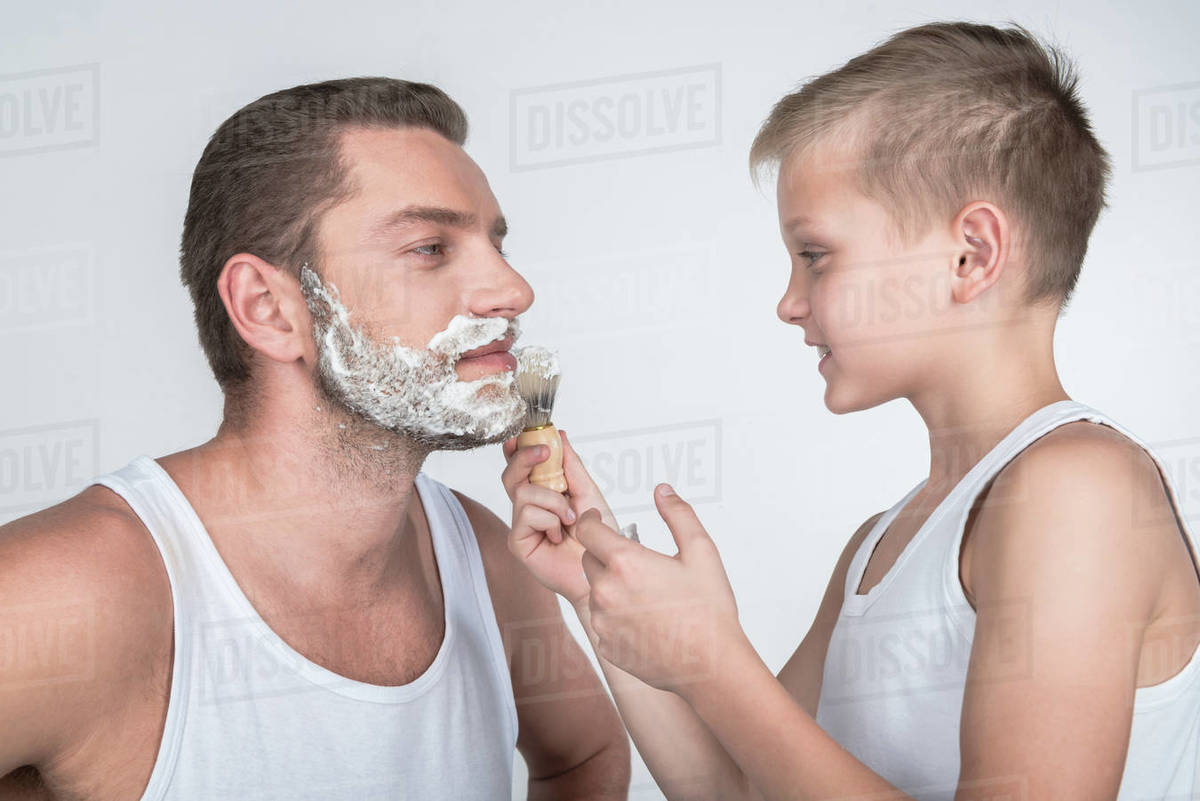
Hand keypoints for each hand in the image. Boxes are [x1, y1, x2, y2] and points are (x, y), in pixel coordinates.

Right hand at [501, 429, 617, 605]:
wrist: (603, 568)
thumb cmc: (597, 537)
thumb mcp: (587, 492)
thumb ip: (571, 465)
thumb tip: (559, 435)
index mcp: (544, 493)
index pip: (522, 466)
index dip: (518, 449)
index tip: (525, 434)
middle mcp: (529, 507)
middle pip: (512, 474)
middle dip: (525, 458)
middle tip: (543, 453)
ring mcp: (522, 524)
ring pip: (523, 492)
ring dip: (553, 500)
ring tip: (570, 518)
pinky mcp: (518, 541)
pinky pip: (527, 514)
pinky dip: (549, 519)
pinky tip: (558, 535)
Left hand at [574, 483, 748, 698]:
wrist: (712, 665)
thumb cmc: (709, 609)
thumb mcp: (701, 551)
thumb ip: (678, 514)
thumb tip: (662, 490)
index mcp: (625, 562)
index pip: (587, 530)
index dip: (590, 521)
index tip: (597, 520)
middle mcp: (606, 591)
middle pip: (589, 560)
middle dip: (606, 556)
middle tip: (637, 564)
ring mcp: (603, 621)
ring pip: (596, 592)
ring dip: (611, 587)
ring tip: (647, 597)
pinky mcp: (606, 645)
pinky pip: (602, 621)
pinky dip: (616, 617)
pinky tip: (645, 621)